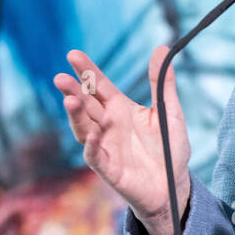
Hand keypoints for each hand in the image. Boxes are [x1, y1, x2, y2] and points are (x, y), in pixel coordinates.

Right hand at [51, 46, 191, 234]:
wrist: (173, 185)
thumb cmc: (169, 149)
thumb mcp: (169, 111)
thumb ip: (162, 83)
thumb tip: (161, 48)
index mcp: (120, 109)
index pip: (99, 85)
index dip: (86, 71)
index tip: (73, 54)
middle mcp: (108, 125)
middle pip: (86, 104)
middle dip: (73, 91)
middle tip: (60, 78)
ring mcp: (105, 145)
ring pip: (84, 128)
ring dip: (76, 115)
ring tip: (70, 100)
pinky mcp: (108, 168)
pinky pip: (96, 155)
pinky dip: (93, 145)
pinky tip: (93, 134)